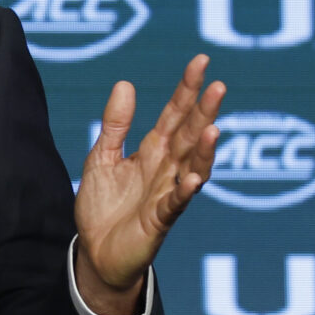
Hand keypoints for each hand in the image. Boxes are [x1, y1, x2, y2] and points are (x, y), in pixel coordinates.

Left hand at [73, 54, 225, 314]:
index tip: (201, 61)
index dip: (187, 89)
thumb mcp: (102, 158)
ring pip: (192, 168)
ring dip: (204, 150)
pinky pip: (175, 205)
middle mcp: (166, 169)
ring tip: (213, 128)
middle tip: (219, 86)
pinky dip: (184, 192)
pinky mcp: (160, 221)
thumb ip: (116, 125)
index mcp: (152, 151)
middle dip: (204, 112)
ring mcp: (166, 194)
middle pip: (189, 136)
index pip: (175, 114)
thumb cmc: (102, 206)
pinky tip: (193, 178)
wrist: (95, 253)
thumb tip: (125, 84)